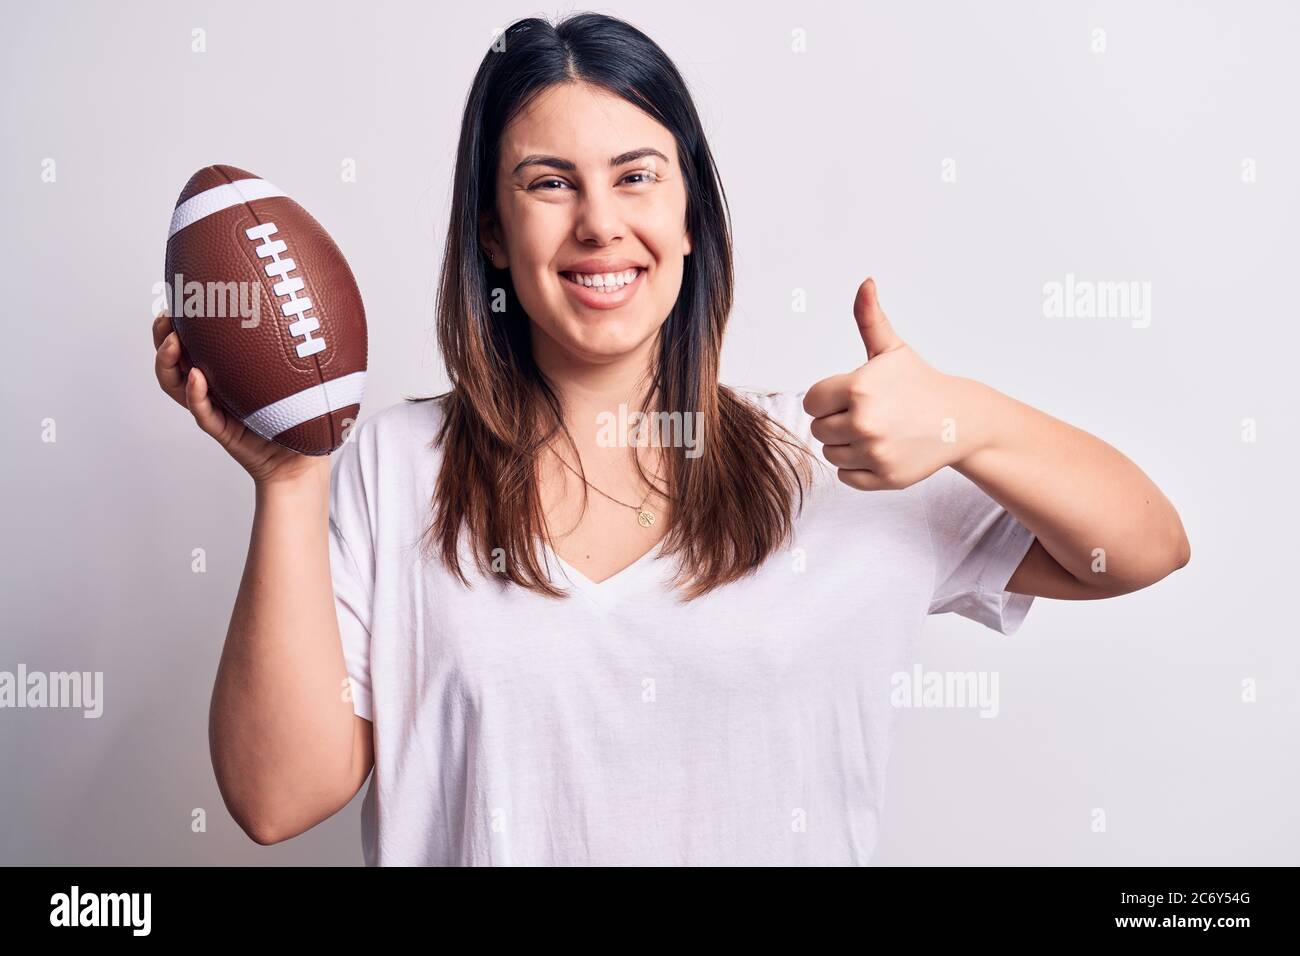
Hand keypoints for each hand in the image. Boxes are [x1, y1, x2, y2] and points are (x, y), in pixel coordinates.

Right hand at [152, 308, 327, 485]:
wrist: (301, 456)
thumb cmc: (298, 411)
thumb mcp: (291, 369)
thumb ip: (286, 341)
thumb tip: (300, 297)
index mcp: (221, 371)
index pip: (190, 343)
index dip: (177, 322)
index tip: (177, 297)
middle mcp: (211, 388)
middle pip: (172, 361)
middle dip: (162, 337)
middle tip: (166, 317)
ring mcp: (213, 409)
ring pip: (177, 386)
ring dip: (169, 362)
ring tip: (172, 342)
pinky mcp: (222, 429)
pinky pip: (203, 412)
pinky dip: (197, 394)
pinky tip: (197, 377)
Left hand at [803, 278, 982, 490]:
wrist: (958, 420)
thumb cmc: (919, 382)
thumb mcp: (891, 349)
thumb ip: (869, 318)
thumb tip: (865, 282)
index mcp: (858, 389)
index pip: (812, 402)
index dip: (827, 398)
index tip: (850, 395)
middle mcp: (864, 423)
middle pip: (818, 429)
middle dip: (836, 421)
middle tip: (867, 413)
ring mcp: (875, 453)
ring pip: (830, 454)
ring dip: (845, 444)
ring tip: (874, 430)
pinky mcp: (884, 478)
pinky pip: (845, 476)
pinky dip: (857, 466)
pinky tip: (879, 449)